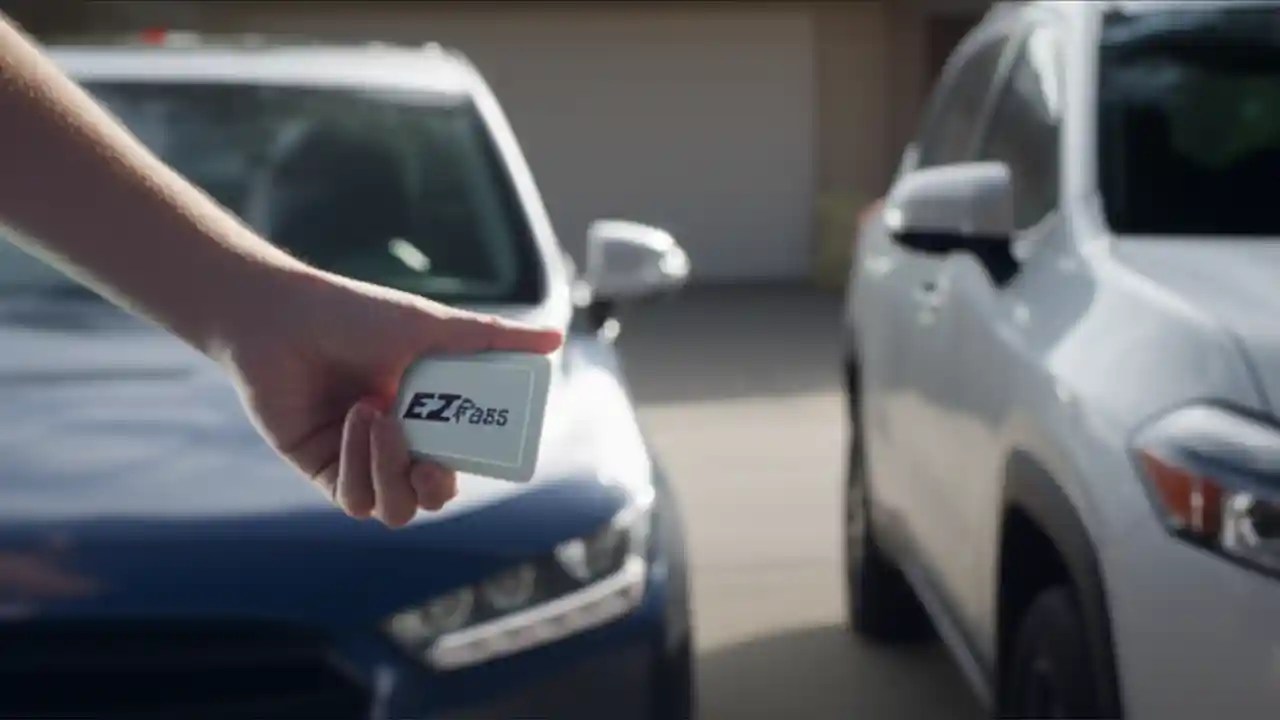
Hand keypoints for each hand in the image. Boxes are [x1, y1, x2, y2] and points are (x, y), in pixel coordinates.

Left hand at [218, 267, 562, 527]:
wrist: (283, 317)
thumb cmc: (356, 315)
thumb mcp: (433, 327)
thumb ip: (493, 339)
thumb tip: (556, 342)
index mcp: (425, 416)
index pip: (460, 463)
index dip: (472, 469)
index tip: (478, 452)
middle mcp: (393, 444)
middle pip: (429, 498)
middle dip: (435, 487)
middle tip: (431, 462)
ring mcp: (355, 461)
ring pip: (393, 510)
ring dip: (390, 469)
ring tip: (377, 417)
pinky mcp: (320, 471)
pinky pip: (353, 499)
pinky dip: (358, 464)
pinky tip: (353, 420)